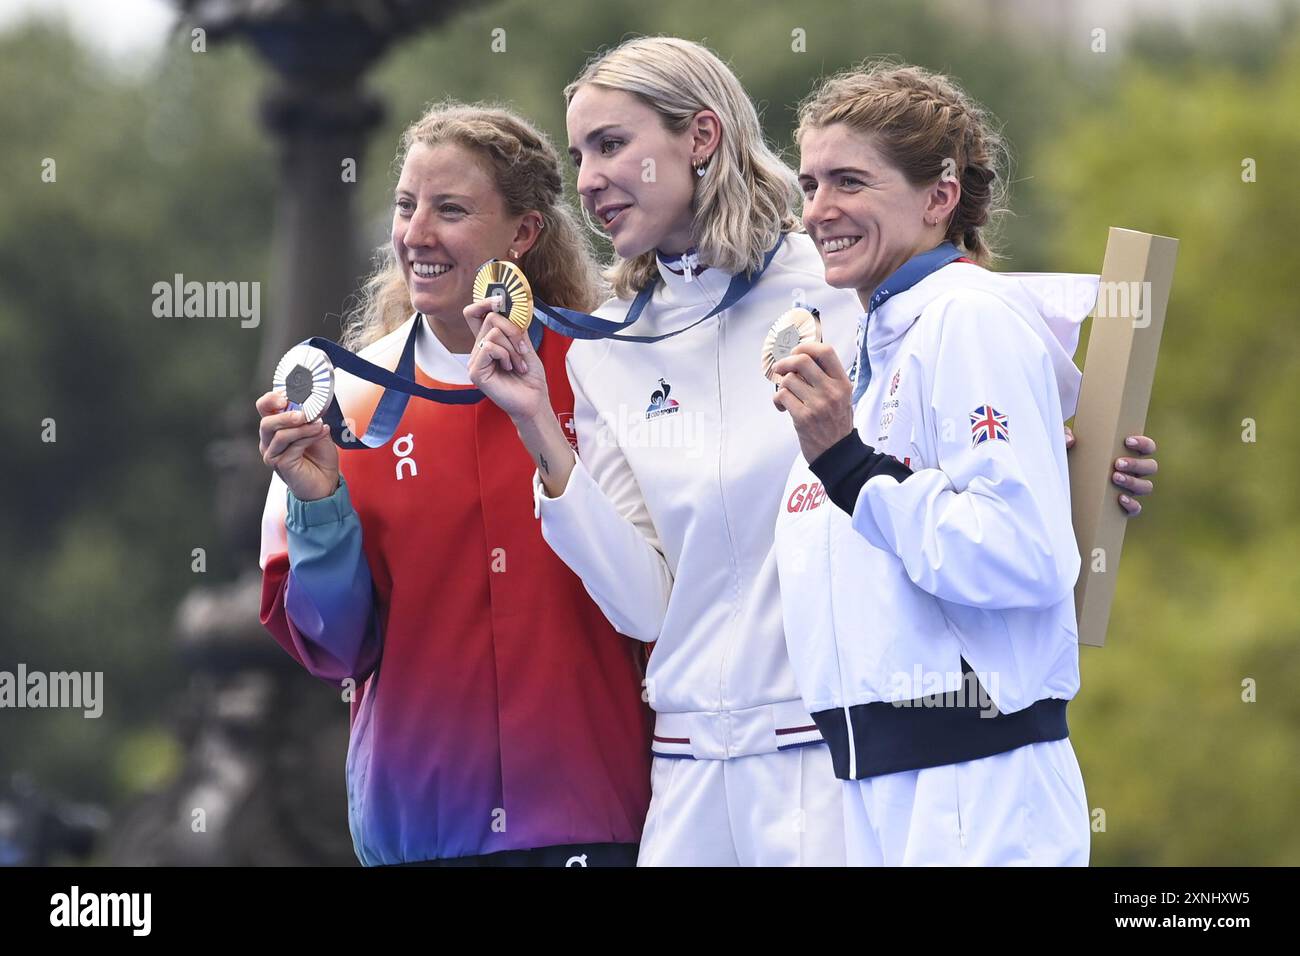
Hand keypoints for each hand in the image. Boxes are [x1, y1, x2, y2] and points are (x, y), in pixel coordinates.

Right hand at [256, 390, 339, 500]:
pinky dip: (308, 436)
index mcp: (275, 427)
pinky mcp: (280, 464)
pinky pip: (292, 446)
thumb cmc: (320, 456)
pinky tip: (322, 431)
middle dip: (285, 415)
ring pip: (279, 434)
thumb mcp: (317, 430)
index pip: (264, 408)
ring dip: (302, 427)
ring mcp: (272, 454)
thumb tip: (311, 403)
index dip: (271, 398)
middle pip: (266, 422)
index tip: (288, 394)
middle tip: (304, 413)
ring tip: (319, 425)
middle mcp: (269, 440)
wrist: (327, 481)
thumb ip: (311, 417)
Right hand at [464, 298, 549, 424]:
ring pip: (492, 332)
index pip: (475, 314)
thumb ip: (516, 327)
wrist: (534, 401)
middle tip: (522, 349)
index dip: (483, 302)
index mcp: (488, 342)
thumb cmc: (530, 377)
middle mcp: (478, 349)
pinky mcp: (475, 371)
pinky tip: (510, 369)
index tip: (500, 299)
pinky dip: (506, 355)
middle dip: (513, 330)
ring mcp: (475, 360)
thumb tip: (512, 304)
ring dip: (513, 348)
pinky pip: (490, 347)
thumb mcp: (525, 346)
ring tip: (519, 365)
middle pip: (489, 318)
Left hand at [771, 341, 853, 462]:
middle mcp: (832, 391)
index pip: (825, 352)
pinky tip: (783, 407)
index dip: (806, 346)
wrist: (838, 454)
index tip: (796, 351)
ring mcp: (818, 404)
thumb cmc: (836, 424)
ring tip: (787, 396)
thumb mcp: (842, 397)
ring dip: (782, 386)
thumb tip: (801, 358)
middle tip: (780, 369)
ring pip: (789, 380)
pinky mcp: (803, 417)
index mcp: (843, 383)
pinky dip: (778, 400)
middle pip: (802, 361)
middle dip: (786, 362)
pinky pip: (782, 396)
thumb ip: (826, 378)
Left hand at [1064, 426, 1157, 515]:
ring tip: (1114, 477)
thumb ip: (1064, 436)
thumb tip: (1070, 440)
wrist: (1059, 485)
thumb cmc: (1070, 459)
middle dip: (1136, 464)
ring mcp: (1129, 489)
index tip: (1127, 441)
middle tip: (1117, 463)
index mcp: (1126, 453)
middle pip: (1150, 467)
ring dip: (1133, 482)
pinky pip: (1136, 508)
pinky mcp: (1121, 507)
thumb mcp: (1065, 445)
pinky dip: (1132, 504)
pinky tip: (1120, 499)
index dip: (1143, 443)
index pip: (1148, 447)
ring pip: (1146, 487)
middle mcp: (1133, 471)